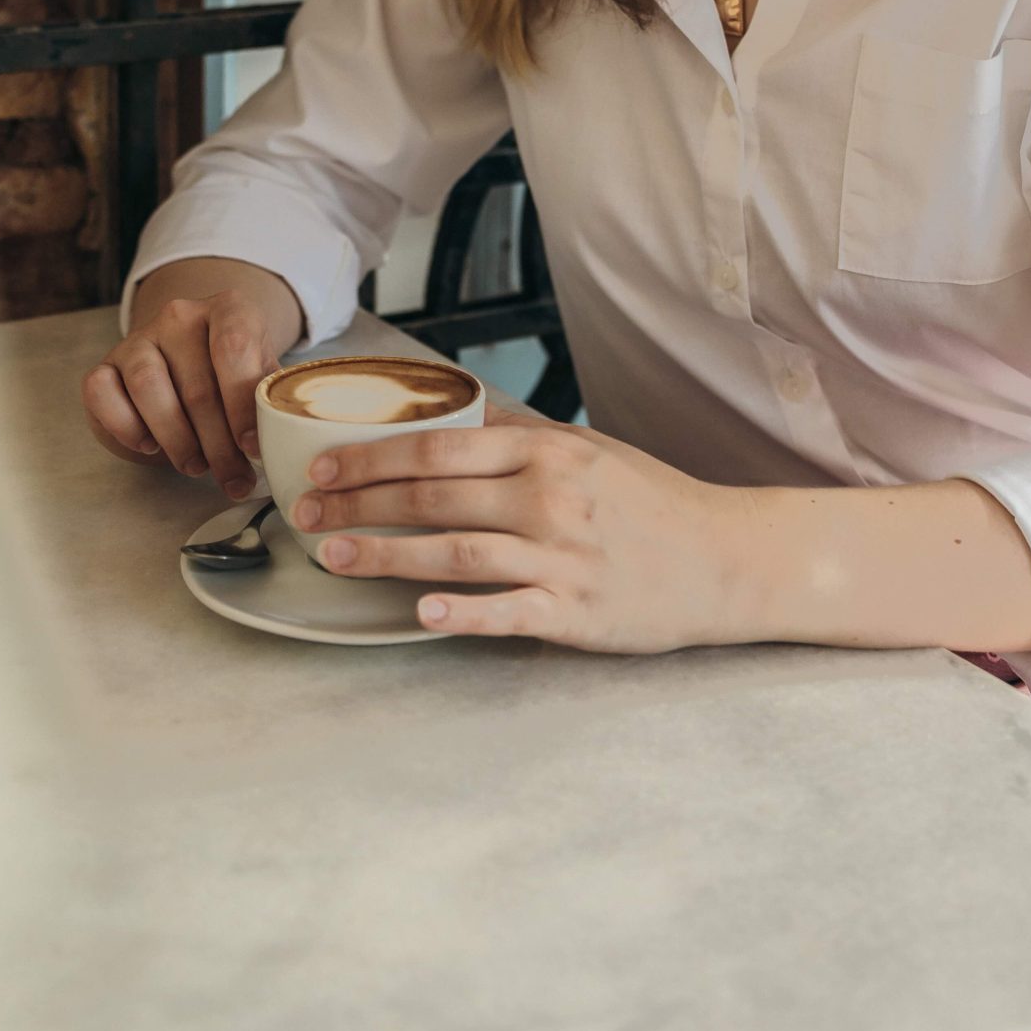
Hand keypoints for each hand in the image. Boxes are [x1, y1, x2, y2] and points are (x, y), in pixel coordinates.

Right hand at [81, 289, 283, 499]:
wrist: (185, 365)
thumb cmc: (231, 376)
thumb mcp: (259, 378)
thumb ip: (266, 401)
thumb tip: (279, 441)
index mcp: (229, 308)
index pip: (235, 348)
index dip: (243, 404)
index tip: (253, 447)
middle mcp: (180, 315)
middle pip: (197, 385)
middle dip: (218, 443)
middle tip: (233, 478)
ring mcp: (139, 338)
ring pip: (149, 388)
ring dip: (177, 439)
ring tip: (196, 466)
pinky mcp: (106, 365)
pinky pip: (103, 393)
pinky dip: (126, 426)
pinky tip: (150, 446)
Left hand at [289, 420, 758, 649]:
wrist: (727, 558)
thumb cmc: (654, 505)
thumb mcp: (590, 451)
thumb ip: (521, 438)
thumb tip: (454, 416)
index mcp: (549, 453)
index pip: (439, 449)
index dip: (372, 457)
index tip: (324, 466)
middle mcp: (551, 499)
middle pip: (433, 498)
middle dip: (357, 503)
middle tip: (303, 511)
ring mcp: (563, 557)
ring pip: (455, 553)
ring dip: (384, 554)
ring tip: (331, 556)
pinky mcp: (577, 611)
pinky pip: (509, 611)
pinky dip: (463, 612)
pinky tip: (419, 614)